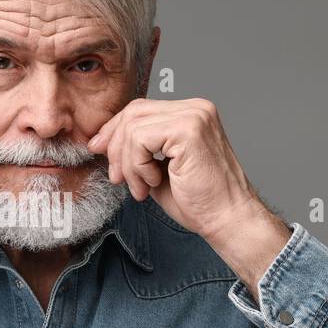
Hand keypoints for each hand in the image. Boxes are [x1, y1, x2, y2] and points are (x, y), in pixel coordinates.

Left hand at [86, 97, 291, 296]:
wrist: (227, 219)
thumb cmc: (200, 201)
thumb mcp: (159, 169)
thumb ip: (138, 151)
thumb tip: (104, 142)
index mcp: (191, 113)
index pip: (140, 109)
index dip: (115, 130)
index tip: (100, 151)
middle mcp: (196, 108)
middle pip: (134, 112)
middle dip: (115, 146)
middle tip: (117, 177)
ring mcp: (194, 116)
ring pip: (133, 127)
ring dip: (128, 163)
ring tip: (142, 187)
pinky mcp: (188, 130)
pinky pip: (140, 139)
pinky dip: (137, 165)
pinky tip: (153, 182)